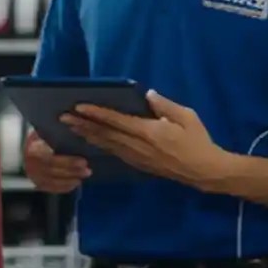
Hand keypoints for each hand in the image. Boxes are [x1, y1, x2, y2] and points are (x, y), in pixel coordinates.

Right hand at [22, 129, 89, 193]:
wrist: (28, 147)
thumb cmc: (41, 137)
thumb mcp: (47, 131)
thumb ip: (59, 134)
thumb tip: (77, 134)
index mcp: (34, 149)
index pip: (51, 159)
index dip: (68, 162)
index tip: (83, 162)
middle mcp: (31, 164)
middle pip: (54, 171)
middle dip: (73, 171)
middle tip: (87, 170)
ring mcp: (33, 175)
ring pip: (53, 181)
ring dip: (70, 180)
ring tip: (83, 177)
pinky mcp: (37, 183)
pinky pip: (51, 188)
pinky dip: (64, 187)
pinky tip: (75, 184)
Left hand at [61, 89, 235, 191]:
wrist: (203, 171)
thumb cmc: (198, 141)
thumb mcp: (187, 117)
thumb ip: (165, 105)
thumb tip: (148, 95)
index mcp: (149, 132)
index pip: (117, 121)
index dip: (97, 114)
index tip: (80, 107)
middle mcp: (138, 146)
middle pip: (106, 134)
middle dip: (84, 125)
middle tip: (64, 117)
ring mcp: (137, 158)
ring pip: (107, 145)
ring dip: (88, 135)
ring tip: (71, 128)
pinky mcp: (138, 164)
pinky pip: (114, 153)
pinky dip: (100, 145)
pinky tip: (91, 140)